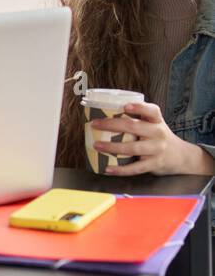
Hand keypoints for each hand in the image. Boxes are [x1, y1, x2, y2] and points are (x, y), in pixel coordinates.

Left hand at [92, 102, 214, 175]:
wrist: (181, 156)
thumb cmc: (158, 137)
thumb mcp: (154, 124)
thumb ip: (138, 119)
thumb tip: (106, 115)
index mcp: (157, 120)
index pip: (151, 110)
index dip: (139, 107)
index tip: (125, 106)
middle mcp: (158, 133)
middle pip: (134, 127)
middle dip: (112, 125)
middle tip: (95, 124)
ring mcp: (157, 149)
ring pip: (132, 148)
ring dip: (112, 147)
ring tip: (97, 145)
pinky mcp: (154, 164)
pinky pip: (135, 168)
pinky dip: (120, 169)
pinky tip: (108, 168)